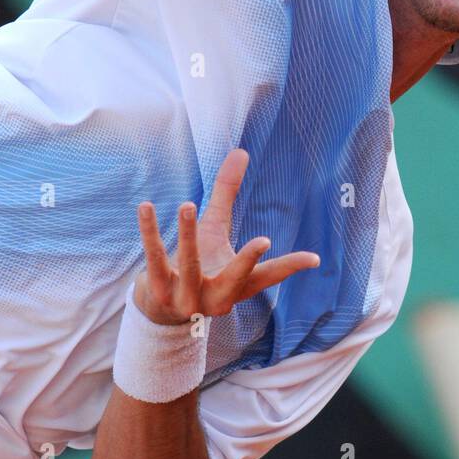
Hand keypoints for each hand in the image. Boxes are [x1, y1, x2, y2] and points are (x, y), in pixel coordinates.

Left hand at [133, 148, 319, 325]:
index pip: (269, 275)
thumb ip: (228, 193)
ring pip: (190, 265)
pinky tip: (145, 207)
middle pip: (235, 279)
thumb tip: (241, 151)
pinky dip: (150, 232)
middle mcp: (217, 296)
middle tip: (264, 242)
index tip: (313, 259)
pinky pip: (154, 258)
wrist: (159, 307)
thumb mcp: (215, 228)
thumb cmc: (198, 262)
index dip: (291, 266)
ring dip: (188, 235)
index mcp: (237, 285)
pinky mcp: (158, 290)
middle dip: (247, 262)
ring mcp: (187, 296)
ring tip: (187, 205)